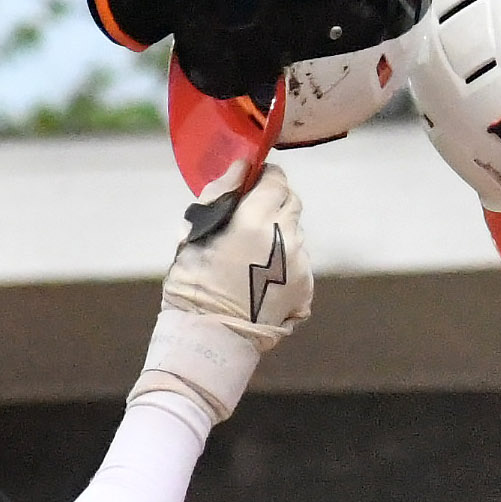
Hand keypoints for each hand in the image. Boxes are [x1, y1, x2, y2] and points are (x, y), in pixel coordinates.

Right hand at [163, 162, 312, 346]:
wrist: (211, 334)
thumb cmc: (195, 281)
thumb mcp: (196, 230)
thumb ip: (222, 192)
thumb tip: (242, 166)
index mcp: (256, 219)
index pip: (277, 180)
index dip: (266, 179)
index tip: (255, 185)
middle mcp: (285, 237)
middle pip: (292, 203)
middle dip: (275, 204)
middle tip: (252, 220)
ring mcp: (299, 263)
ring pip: (295, 233)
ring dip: (280, 235)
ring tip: (254, 257)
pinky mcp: (305, 286)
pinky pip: (300, 261)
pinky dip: (286, 263)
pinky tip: (263, 278)